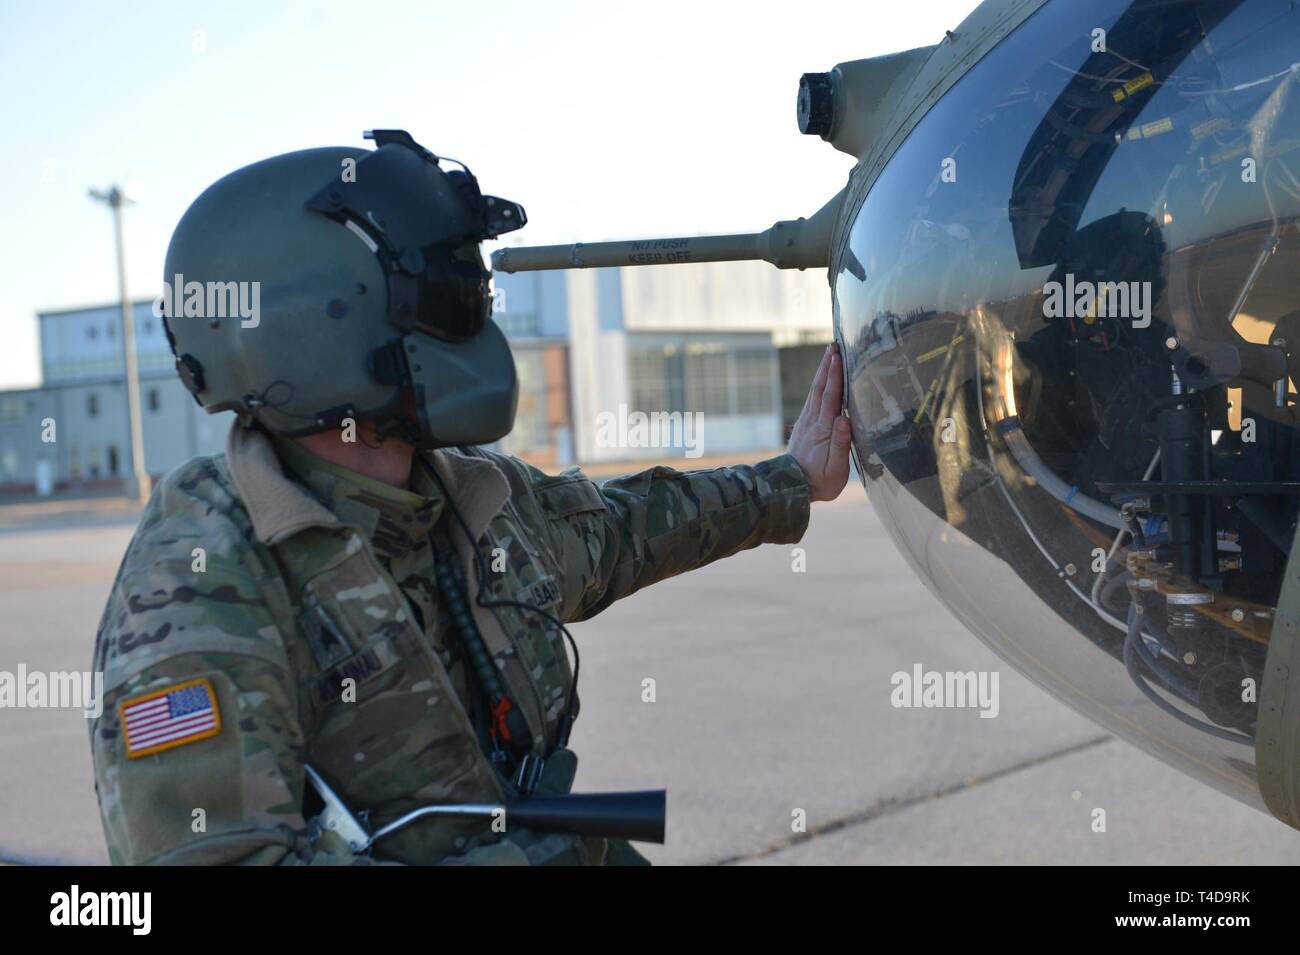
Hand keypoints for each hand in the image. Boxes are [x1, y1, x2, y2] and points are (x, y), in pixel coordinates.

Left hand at [788, 342, 852, 502]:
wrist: (792, 489)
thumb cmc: (820, 482)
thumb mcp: (835, 469)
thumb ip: (840, 443)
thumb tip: (843, 418)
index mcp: (823, 430)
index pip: (830, 398)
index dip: (835, 376)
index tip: (838, 356)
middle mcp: (812, 422)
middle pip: (820, 388)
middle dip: (827, 366)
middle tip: (834, 345)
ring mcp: (806, 423)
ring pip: (815, 392)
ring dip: (822, 372)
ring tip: (829, 354)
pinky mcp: (804, 426)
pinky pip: (813, 399)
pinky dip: (819, 385)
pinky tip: (822, 379)